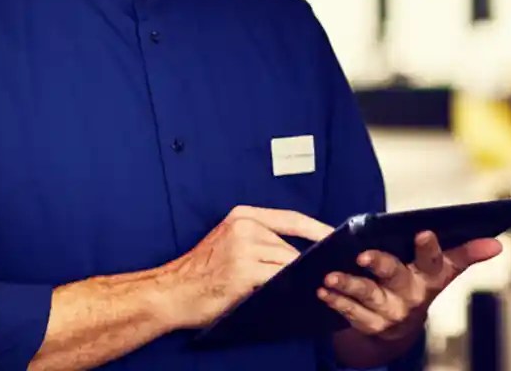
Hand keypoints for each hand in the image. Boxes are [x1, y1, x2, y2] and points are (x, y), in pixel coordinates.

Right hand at [162, 205, 331, 328]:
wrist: (173, 291)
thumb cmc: (201, 271)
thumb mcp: (230, 242)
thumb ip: (261, 240)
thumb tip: (299, 252)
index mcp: (243, 216)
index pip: (292, 218)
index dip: (318, 229)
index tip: (336, 238)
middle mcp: (245, 226)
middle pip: (292, 246)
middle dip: (305, 263)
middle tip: (316, 275)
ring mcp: (244, 248)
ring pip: (287, 263)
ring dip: (294, 277)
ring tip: (296, 287)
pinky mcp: (244, 271)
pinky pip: (277, 279)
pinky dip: (285, 287)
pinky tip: (284, 294)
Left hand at [318, 231, 501, 340]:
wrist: (400, 328)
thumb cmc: (420, 281)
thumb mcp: (442, 269)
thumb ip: (464, 252)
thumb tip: (496, 244)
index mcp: (432, 277)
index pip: (439, 260)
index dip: (432, 247)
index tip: (424, 232)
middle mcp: (413, 295)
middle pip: (397, 276)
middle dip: (381, 264)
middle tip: (363, 255)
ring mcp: (391, 312)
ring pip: (368, 295)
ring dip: (349, 285)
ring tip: (331, 276)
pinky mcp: (370, 324)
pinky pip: (351, 312)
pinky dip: (336, 300)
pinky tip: (323, 290)